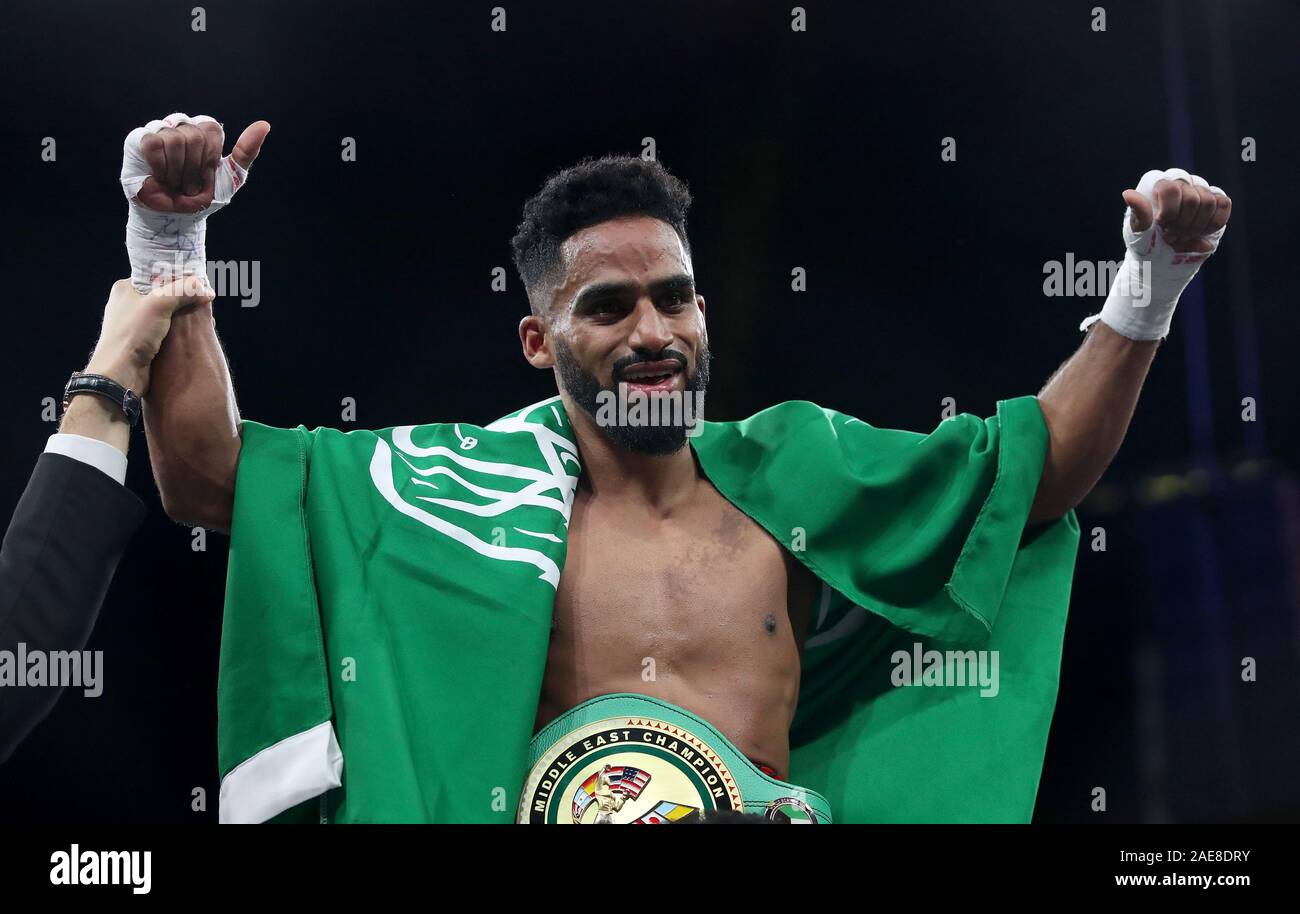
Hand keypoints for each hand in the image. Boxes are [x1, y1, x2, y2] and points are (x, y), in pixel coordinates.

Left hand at [84, 277, 215, 395]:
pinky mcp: (144, 342)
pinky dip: (180, 332)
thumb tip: (207, 290)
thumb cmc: (133, 334)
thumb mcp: (159, 303)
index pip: (156, 274)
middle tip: (204, 301)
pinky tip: (194, 333)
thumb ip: (184, 290)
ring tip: (204, 318)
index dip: (178, 276)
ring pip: (168, 314)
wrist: (121, 374)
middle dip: (185, 298)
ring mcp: (136, 324)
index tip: (198, 281)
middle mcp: (129, 304)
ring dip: (185, 317)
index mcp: (126, 288)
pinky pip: (167, 331)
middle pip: (164, 294)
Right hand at [132, 117, 269, 214]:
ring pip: (174, 139)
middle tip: (190, 185)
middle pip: (194, 135)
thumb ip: (246, 151)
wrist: (178, 217)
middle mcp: (181, 126)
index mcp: (202, 132)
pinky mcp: (138, 140)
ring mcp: (159, 131)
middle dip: (195, 168)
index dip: (210, 156)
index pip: (212, 128)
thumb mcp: (231, 177)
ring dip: (178, 171)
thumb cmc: (202, 197)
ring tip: (175, 184)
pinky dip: (160, 167)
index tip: (207, 175)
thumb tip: (264, 125)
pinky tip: (160, 178)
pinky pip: (152, 143)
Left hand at [1121, 168, 1230, 255]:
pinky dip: (1212, 225)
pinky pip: (1223, 205)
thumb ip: (1139, 213)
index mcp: (1156, 184)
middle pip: (1192, 199)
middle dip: (1183, 224)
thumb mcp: (1139, 233)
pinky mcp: (1215, 200)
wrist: (1162, 260)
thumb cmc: (1146, 243)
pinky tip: (1198, 233)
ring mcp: (1198, 189)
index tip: (1162, 224)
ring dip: (1196, 227)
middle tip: (1171, 236)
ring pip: (1209, 202)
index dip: (1169, 212)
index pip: (1170, 188)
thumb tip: (1127, 194)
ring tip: (1182, 236)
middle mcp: (1178, 181)